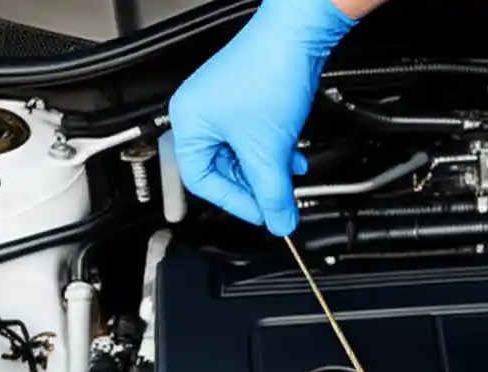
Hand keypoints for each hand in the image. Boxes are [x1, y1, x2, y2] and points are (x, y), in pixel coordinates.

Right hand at [168, 0, 354, 235]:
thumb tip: (279, 221)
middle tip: (276, 201)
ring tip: (288, 178)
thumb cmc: (269, 71)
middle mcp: (200, 112)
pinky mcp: (246, 98)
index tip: (262, 214)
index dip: (234, 203)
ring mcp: (223, 104)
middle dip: (255, 186)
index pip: (201, 182)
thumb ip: (273, 194)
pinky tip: (292, 157)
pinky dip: (273, 151)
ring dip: (267, 170)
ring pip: (242, 155)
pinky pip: (254, 137)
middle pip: (223, 170)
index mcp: (189, 123)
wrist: (298, 34)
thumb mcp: (269, 150)